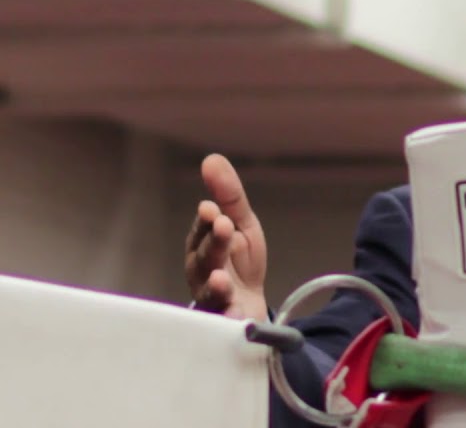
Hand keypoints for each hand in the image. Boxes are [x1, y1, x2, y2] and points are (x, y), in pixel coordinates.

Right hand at [184, 154, 268, 320]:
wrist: (250, 304)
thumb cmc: (239, 260)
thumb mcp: (241, 224)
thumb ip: (229, 195)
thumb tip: (211, 158)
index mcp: (202, 246)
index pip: (203, 231)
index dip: (207, 221)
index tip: (214, 210)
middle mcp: (201, 272)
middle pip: (204, 258)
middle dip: (214, 243)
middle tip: (224, 226)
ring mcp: (211, 299)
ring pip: (210, 292)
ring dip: (215, 285)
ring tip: (221, 279)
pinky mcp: (225, 322)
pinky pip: (224, 323)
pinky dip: (229, 320)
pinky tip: (238, 316)